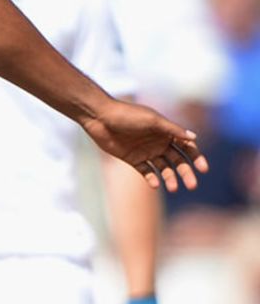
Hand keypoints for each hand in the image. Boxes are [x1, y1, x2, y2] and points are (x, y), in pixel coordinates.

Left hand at [82, 99, 207, 191]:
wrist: (101, 118)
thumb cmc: (128, 115)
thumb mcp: (152, 121)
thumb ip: (172, 130)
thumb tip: (194, 138)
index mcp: (167, 131)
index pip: (187, 147)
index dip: (196, 158)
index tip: (203, 169)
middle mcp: (159, 142)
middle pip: (178, 160)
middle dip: (186, 172)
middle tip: (192, 185)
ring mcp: (146, 151)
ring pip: (163, 168)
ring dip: (170, 178)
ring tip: (173, 188)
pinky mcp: (133, 159)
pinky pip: (146, 171)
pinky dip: (152, 179)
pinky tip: (156, 185)